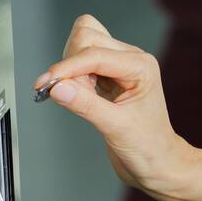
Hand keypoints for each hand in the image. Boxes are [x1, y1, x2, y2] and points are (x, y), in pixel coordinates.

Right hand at [34, 15, 191, 197]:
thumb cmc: (148, 145)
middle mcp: (131, 60)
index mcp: (141, 66)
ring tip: (80, 97)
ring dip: (70, 69)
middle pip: (87, 38)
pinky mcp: (107, 77)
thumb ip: (85, 105)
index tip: (45, 83)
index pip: (96, 54)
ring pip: (82, 44)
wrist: (156, 162)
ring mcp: (118, 67)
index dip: (68, 67)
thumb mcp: (116, 127)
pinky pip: (80, 63)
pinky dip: (71, 75)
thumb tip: (56, 87)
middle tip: (72, 94)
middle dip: (71, 65)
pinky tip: (78, 95)